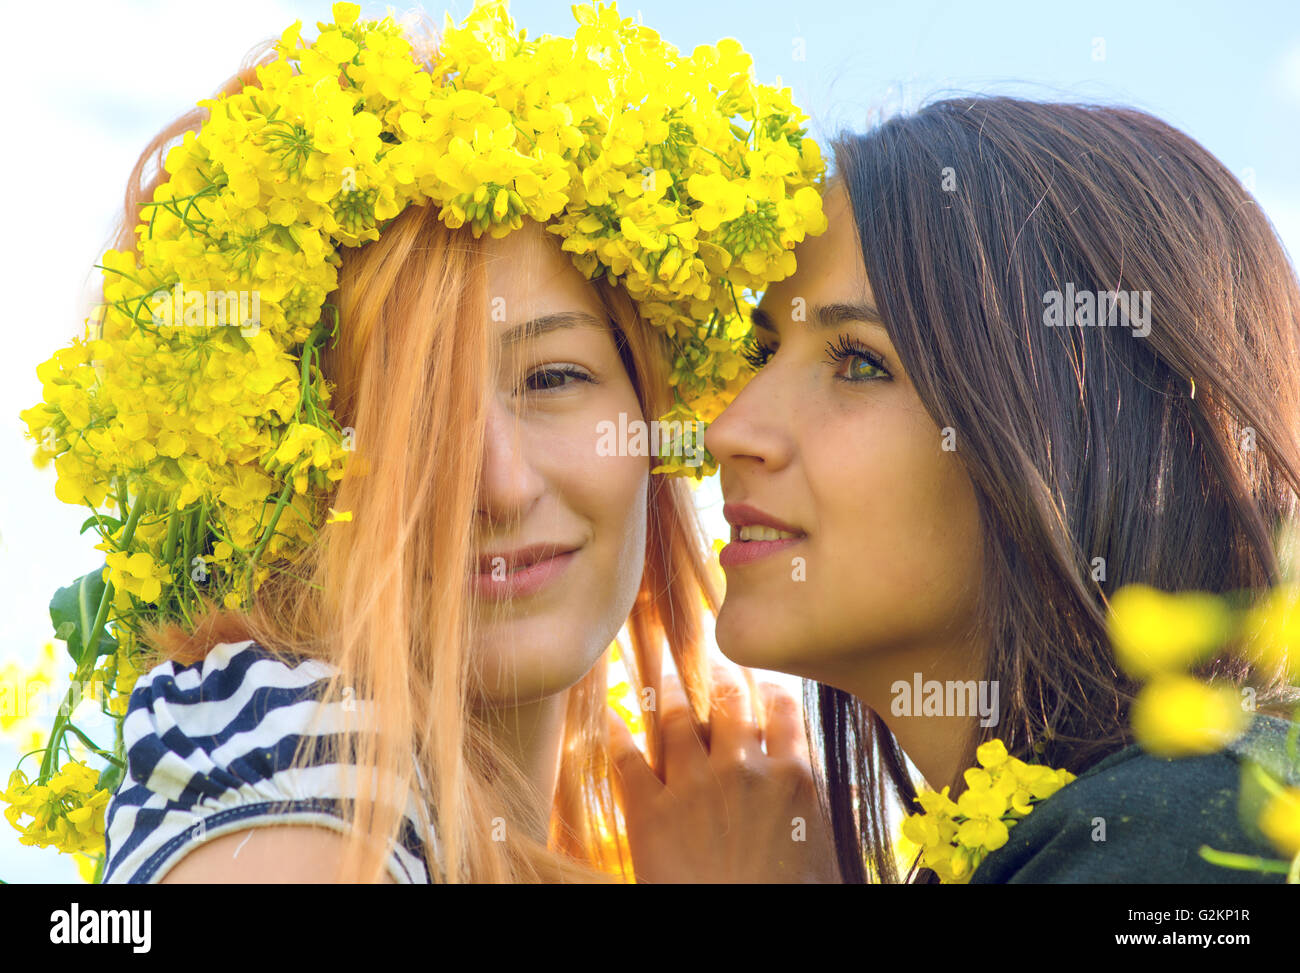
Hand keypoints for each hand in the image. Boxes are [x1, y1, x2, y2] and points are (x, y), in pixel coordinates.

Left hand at [607, 662, 840, 882]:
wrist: (743, 939)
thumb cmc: (788, 895)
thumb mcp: (824, 850)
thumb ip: (824, 808)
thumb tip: (838, 788)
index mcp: (791, 776)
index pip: (782, 706)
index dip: (769, 686)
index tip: (760, 679)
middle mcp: (741, 768)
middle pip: (727, 700)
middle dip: (719, 674)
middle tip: (712, 660)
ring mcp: (692, 786)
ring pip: (675, 717)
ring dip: (667, 689)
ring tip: (662, 673)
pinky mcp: (649, 811)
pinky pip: (627, 758)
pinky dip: (615, 731)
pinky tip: (609, 713)